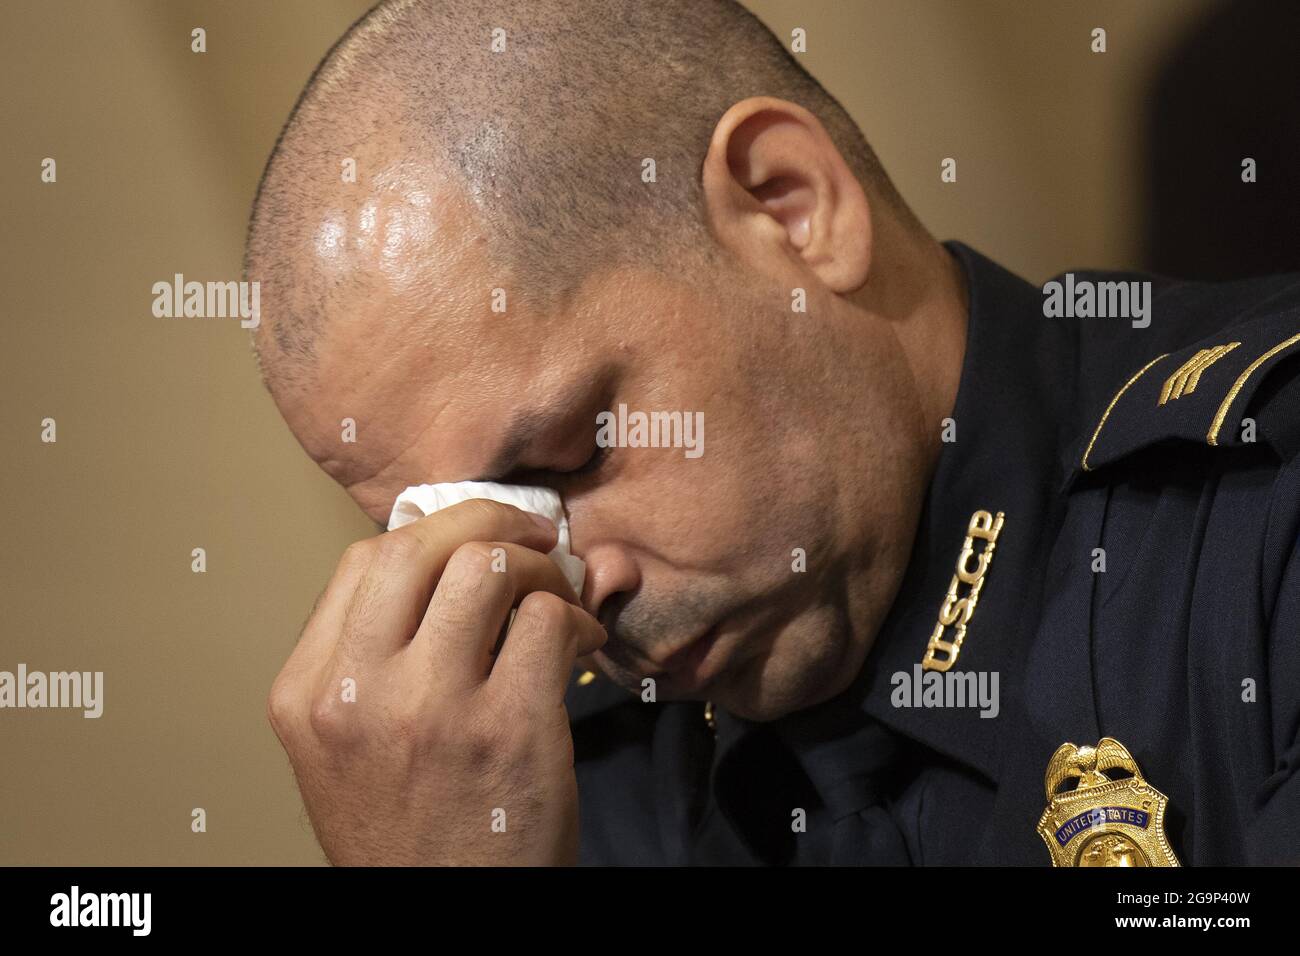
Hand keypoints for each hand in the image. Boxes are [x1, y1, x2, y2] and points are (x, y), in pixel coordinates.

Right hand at [266, 499, 605, 864]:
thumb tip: (462, 557)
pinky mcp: (509, 728)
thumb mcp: (348, 745)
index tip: (472, 540)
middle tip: (532, 536)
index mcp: (305, 693)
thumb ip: (378, 654)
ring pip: (488, 566)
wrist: (446, 920)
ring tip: (556, 597)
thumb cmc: (407, 832)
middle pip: (421, 545)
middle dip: (490, 519)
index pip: (364, 562)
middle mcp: (356, 695)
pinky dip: (576, 616)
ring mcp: (432, 709)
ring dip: (539, 567)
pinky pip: (549, 621)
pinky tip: (580, 642)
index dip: (432, 533)